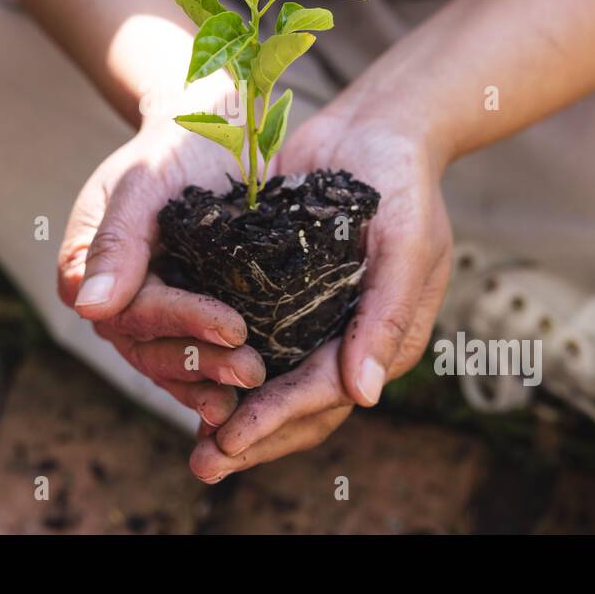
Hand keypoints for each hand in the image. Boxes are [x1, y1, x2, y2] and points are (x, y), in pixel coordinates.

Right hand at [58, 115, 266, 426]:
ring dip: (209, 378)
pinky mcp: (183, 312)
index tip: (233, 327)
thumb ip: (116, 241)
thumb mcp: (143, 181)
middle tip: (253, 370)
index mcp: (85, 265)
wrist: (210, 128)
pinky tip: (246, 396)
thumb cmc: (172, 143)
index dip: (179, 323)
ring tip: (255, 385)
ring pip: (168, 361)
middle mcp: (110, 297)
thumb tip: (88, 308)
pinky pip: (192, 354)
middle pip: (146, 346)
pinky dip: (215, 375)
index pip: (129, 310)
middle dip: (200, 361)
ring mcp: (146, 308)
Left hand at [189, 106, 453, 480]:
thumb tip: (362, 397)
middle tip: (203, 464)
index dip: (279, 418)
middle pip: (299, 406)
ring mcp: (313, 318)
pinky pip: (254, 342)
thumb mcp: (408, 244)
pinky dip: (224, 366)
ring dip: (235, 414)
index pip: (326, 392)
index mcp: (383, 338)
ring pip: (273, 383)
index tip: (231, 437)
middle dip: (252, 437)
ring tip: (194, 446)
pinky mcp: (281, 292)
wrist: (376, 129)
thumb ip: (387, 316)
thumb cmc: (404, 185)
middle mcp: (346, 338)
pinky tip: (186, 380)